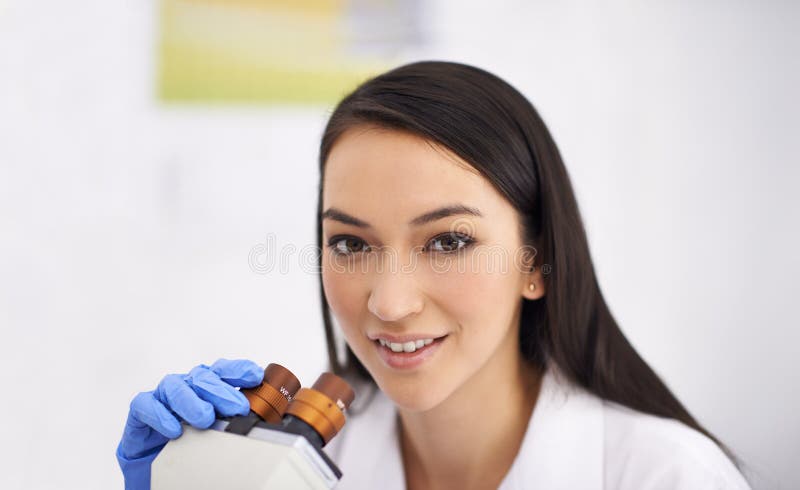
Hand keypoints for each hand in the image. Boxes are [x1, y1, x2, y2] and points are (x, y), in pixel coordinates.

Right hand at [115, 359, 262, 489]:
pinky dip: (160, 415)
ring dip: (193, 402)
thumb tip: (268, 420)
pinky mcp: (141, 409)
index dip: (239, 370)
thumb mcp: (218, 428)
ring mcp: (163, 395)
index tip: (256, 377)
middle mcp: (187, 385)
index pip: (224, 370)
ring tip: (207, 418)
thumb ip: (235, 418)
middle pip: (204, 379)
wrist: (156, 462)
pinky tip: (174, 429)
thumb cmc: (191, 439)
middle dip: (222, 391)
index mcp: (208, 385)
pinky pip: (146, 404)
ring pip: (176, 387)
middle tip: (238, 408)